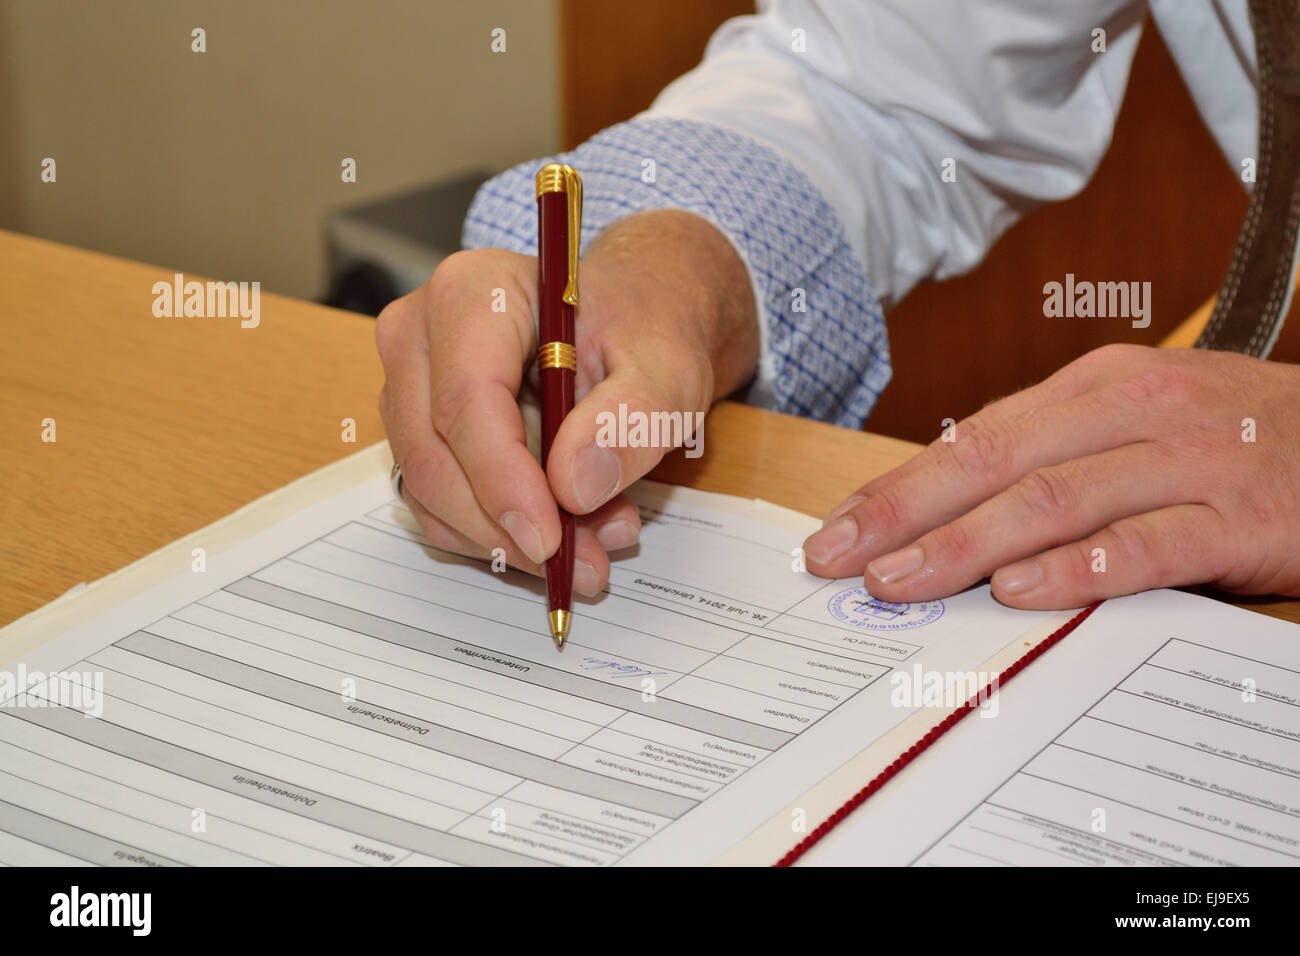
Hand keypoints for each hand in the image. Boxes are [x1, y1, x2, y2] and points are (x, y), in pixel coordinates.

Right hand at [376, 209, 757, 594]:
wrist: (633, 321)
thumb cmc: (643, 329)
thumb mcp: (668, 367)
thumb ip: (630, 419)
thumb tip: (575, 485)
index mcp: (475, 293)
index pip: (466, 399)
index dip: (503, 480)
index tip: (550, 539)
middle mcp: (421, 335)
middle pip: (434, 454)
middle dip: (505, 526)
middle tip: (584, 565)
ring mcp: (410, 386)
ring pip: (431, 491)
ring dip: (506, 539)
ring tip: (593, 545)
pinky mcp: (419, 434)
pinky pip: (439, 506)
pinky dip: (497, 536)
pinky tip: (566, 534)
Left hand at [802, 344, 1299, 607]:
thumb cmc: (1228, 435)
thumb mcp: (1132, 422)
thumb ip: (1047, 456)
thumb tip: (942, 507)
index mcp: (1093, 387)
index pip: (971, 438)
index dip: (896, 488)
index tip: (835, 532)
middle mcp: (1132, 412)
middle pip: (996, 462)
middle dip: (906, 515)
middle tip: (841, 562)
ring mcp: (1187, 462)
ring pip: (1056, 500)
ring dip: (969, 544)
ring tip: (904, 583)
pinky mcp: (1238, 517)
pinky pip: (1148, 543)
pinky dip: (1081, 568)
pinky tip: (1024, 591)